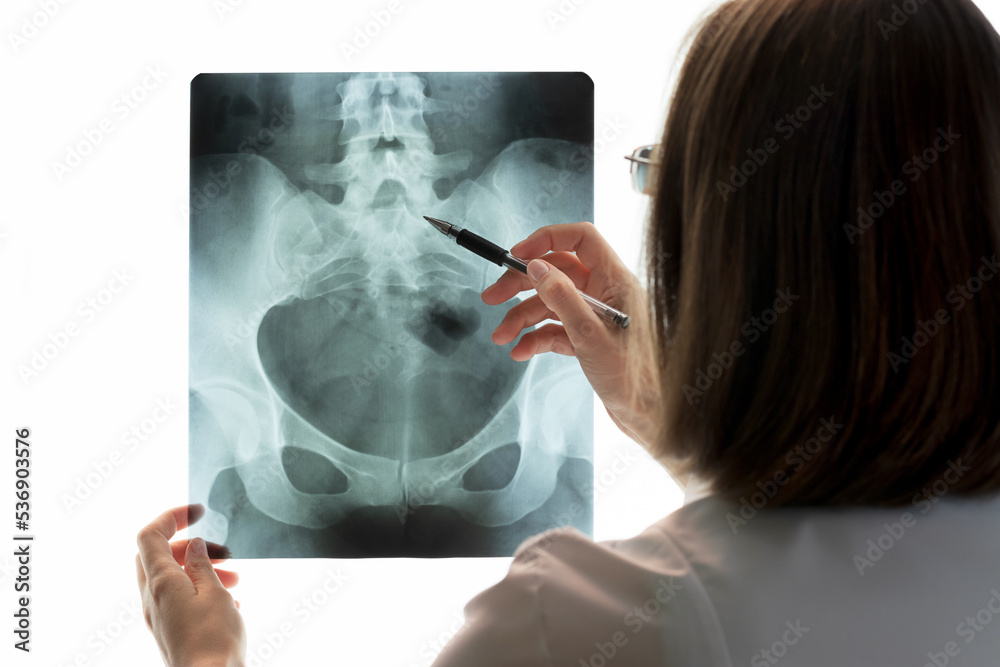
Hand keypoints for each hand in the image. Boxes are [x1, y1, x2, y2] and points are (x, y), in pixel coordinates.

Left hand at [136, 504, 245, 666]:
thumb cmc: (214, 640)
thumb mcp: (215, 593)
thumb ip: (203, 565)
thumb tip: (195, 546)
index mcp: (160, 582)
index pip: (151, 535)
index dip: (172, 515)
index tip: (199, 510)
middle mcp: (152, 598)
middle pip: (159, 555)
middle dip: (192, 545)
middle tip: (222, 551)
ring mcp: (159, 616)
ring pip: (171, 577)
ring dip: (201, 568)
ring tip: (234, 578)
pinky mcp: (169, 630)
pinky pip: (178, 598)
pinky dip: (199, 588)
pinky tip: (228, 600)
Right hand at [482, 222, 660, 446]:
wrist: (649, 417)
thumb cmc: (632, 378)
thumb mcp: (589, 335)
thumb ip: (562, 297)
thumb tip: (536, 267)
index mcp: (615, 281)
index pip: (580, 239)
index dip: (546, 240)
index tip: (516, 255)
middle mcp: (606, 293)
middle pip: (557, 271)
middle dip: (522, 283)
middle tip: (492, 296)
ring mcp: (596, 316)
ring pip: (551, 302)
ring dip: (522, 317)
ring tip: (501, 336)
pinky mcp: (589, 338)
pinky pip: (555, 328)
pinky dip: (536, 338)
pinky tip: (521, 351)